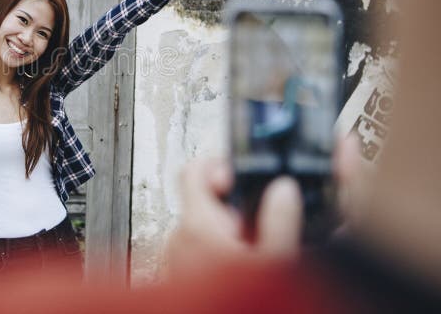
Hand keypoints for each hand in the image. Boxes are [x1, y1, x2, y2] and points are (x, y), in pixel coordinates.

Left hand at [163, 137, 366, 275]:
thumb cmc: (229, 306)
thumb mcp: (273, 265)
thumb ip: (279, 222)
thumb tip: (283, 190)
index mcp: (196, 226)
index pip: (194, 170)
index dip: (219, 163)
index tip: (244, 169)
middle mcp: (181, 237)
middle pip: (209, 199)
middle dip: (241, 205)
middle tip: (268, 216)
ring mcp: (180, 257)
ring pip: (211, 227)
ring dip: (236, 231)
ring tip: (263, 247)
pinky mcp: (184, 274)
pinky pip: (206, 250)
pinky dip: (228, 251)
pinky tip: (250, 267)